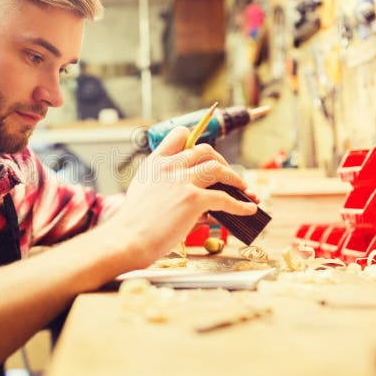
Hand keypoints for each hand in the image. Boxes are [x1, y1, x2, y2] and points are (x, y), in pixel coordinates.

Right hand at [104, 126, 256, 269]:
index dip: (196, 140)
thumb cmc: (133, 225)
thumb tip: (201, 199)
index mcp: (155, 163)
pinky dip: (240, 205)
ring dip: (235, 178)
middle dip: (222, 160)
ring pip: (218, 168)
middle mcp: (168, 166)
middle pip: (205, 150)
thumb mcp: (146, 194)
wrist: (126, 240)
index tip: (205, 152)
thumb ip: (167, 187)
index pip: (179, 135)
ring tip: (244, 189)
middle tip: (228, 174)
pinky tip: (248, 210)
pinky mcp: (192, 199)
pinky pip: (224, 198)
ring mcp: (181, 181)